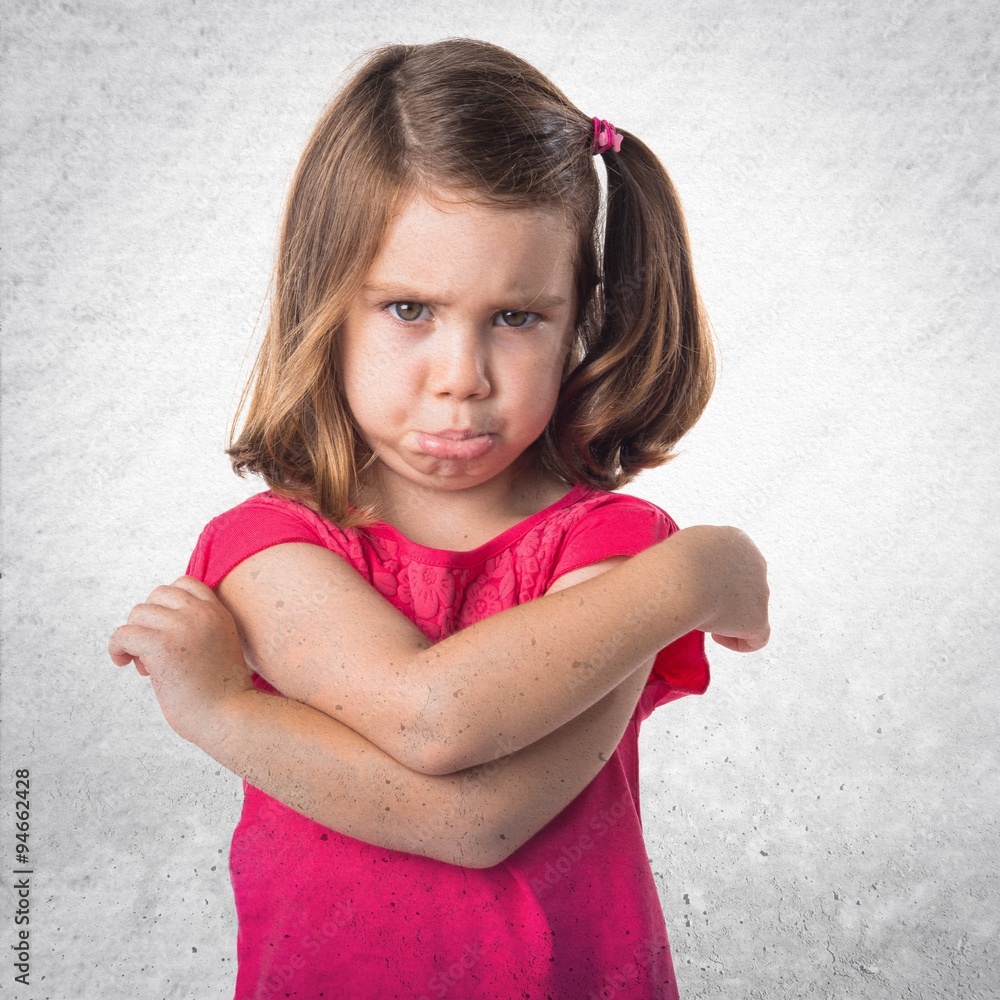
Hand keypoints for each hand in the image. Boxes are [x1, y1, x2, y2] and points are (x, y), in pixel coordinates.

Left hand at [109, 576, 252, 742]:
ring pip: (137, 613)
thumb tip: (155, 625)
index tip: (165, 630)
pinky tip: (123, 663)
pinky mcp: (162, 646)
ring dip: (135, 637)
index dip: (166, 604)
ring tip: (147, 665)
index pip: (183, 583)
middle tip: (155, 652)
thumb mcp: (218, 646)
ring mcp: (181, 627)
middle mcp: (201, 613)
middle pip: (156, 595)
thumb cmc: (222, 693)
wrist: (230, 716)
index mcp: (218, 612)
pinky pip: (123, 634)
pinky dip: (117, 648)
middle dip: (149, 621)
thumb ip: (197, 628)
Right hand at [684, 526, 770, 652]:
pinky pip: (757, 638)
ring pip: (750, 611)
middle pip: (746, 587)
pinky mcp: (758, 618)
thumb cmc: (671, 562)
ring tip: (700, 620)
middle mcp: (756, 563)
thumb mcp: (682, 546)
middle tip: (698, 605)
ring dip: (727, 618)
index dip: (717, 578)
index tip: (696, 586)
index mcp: (738, 540)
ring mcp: (760, 591)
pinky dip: (738, 641)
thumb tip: (690, 572)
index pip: (734, 562)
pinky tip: (715, 636)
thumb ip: (696, 556)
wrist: (679, 578)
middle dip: (724, 598)